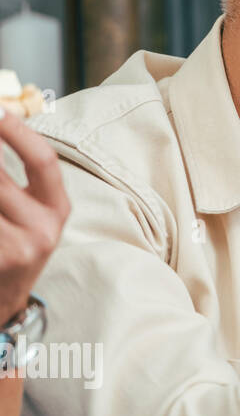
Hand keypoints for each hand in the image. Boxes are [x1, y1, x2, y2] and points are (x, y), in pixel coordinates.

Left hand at [0, 106, 69, 323]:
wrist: (3, 302)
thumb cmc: (14, 247)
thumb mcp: (30, 215)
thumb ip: (17, 180)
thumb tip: (0, 125)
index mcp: (57, 210)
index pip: (43, 162)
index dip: (19, 133)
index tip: (0, 113)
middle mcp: (42, 229)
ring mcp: (16, 248)